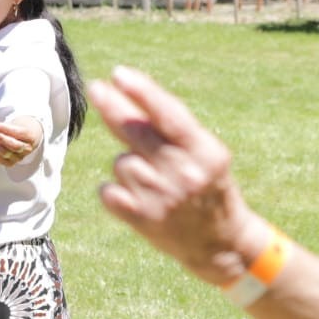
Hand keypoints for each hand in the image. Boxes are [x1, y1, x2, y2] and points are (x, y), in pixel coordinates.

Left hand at [0, 116, 42, 166]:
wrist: (24, 139)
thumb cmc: (18, 130)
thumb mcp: (12, 125)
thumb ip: (1, 125)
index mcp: (31, 137)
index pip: (18, 133)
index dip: (4, 129)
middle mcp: (27, 149)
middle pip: (14, 146)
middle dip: (1, 138)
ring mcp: (19, 157)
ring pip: (6, 153)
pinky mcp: (11, 163)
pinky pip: (1, 160)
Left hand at [90, 65, 263, 285]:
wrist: (221, 244)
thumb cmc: (208, 187)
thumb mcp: (206, 154)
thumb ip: (172, 131)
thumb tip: (126, 99)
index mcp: (206, 152)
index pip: (170, 115)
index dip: (144, 92)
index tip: (119, 74)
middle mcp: (184, 173)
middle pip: (136, 132)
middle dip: (113, 106)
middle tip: (97, 88)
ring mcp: (161, 197)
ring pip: (121, 161)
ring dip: (127, 163)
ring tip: (151, 181)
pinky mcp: (142, 219)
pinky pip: (108, 189)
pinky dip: (113, 189)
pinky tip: (134, 196)